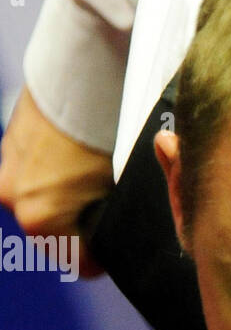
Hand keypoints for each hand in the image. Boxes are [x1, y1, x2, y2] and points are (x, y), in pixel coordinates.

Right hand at [0, 85, 113, 276]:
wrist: (86, 67)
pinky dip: (52, 173)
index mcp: (41, 219)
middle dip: (79, 228)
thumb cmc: (109, 129)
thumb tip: (120, 229)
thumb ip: (114, 217)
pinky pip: (31, 172)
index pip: (78, 263)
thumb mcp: (121, 183)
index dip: (103, 258)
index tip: (115, 248)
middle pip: (53, 234)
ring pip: (39, 201)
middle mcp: (14, 198)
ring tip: (93, 180)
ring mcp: (6, 168)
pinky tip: (76, 157)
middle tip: (107, 211)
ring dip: (63, 199)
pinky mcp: (8, 142)